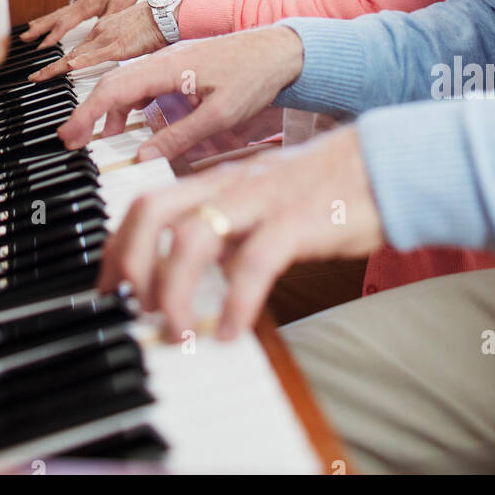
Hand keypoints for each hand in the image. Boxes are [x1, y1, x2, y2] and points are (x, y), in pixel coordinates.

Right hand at [20, 0, 159, 49]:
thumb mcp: (120, 6)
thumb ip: (108, 20)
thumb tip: (98, 32)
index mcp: (87, 4)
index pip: (66, 22)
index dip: (53, 35)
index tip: (41, 46)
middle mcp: (81, 2)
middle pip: (55, 16)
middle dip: (39, 28)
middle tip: (24, 37)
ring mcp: (82, 2)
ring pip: (58, 13)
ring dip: (43, 22)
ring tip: (29, 30)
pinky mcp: (86, 2)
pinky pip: (65, 12)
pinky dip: (54, 18)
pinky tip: (50, 22)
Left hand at [28, 0, 165, 82]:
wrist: (165, 13)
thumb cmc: (153, 25)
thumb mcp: (130, 37)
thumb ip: (121, 48)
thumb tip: (118, 59)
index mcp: (103, 31)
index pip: (77, 49)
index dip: (60, 61)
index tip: (48, 71)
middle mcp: (100, 33)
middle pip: (71, 54)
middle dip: (51, 67)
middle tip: (34, 77)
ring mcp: (107, 39)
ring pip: (77, 55)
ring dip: (57, 67)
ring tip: (40, 77)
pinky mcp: (119, 45)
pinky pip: (97, 55)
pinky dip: (82, 61)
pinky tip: (69, 66)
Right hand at [57, 26, 303, 151]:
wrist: (284, 50)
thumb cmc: (256, 76)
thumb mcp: (220, 114)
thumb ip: (179, 137)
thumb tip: (142, 157)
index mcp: (167, 67)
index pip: (113, 89)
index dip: (86, 114)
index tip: (69, 136)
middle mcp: (163, 60)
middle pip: (113, 84)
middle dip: (89, 113)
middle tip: (73, 142)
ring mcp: (172, 62)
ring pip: (128, 83)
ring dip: (110, 110)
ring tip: (103, 140)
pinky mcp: (182, 67)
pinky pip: (145, 83)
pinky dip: (131, 104)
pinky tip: (135, 123)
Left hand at [99, 125, 383, 339]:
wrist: (387, 163)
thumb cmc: (327, 187)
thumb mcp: (264, 202)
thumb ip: (229, 229)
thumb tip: (194, 271)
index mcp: (220, 180)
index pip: (148, 202)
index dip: (118, 244)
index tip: (108, 285)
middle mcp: (232, 184)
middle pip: (153, 210)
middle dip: (128, 261)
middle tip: (130, 305)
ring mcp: (263, 200)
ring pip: (193, 236)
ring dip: (173, 289)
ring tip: (177, 330)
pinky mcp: (299, 221)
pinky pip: (254, 262)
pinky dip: (235, 302)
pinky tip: (231, 332)